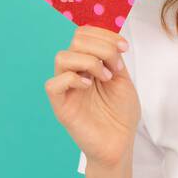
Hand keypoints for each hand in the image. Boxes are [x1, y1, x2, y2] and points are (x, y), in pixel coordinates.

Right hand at [45, 25, 140, 168]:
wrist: (120, 144)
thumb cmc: (121, 115)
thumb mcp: (123, 80)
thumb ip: (114, 59)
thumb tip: (109, 42)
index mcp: (89, 64)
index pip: (84, 34)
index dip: (104, 34)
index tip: (124, 47)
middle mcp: (75, 73)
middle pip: (75, 40)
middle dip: (101, 47)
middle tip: (116, 67)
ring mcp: (66, 89)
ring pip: (62, 57)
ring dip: (89, 61)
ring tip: (106, 77)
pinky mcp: (60, 106)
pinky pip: (53, 84)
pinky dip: (73, 79)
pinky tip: (89, 86)